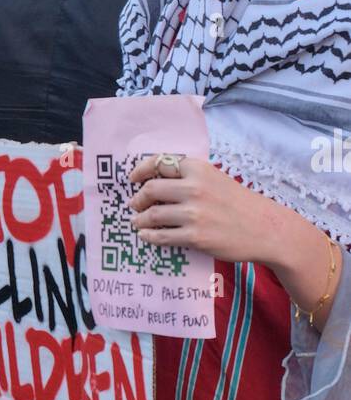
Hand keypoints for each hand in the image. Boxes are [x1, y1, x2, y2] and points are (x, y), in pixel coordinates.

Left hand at [128, 156, 284, 265]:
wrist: (266, 228)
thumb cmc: (240, 204)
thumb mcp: (216, 179)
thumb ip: (191, 178)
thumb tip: (157, 181)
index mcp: (199, 169)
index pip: (160, 162)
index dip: (140, 170)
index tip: (132, 178)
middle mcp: (194, 188)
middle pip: (150, 189)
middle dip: (137, 199)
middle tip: (135, 205)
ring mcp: (194, 213)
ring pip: (152, 215)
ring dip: (139, 220)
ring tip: (137, 222)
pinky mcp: (196, 236)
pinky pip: (162, 236)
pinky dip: (149, 236)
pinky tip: (146, 236)